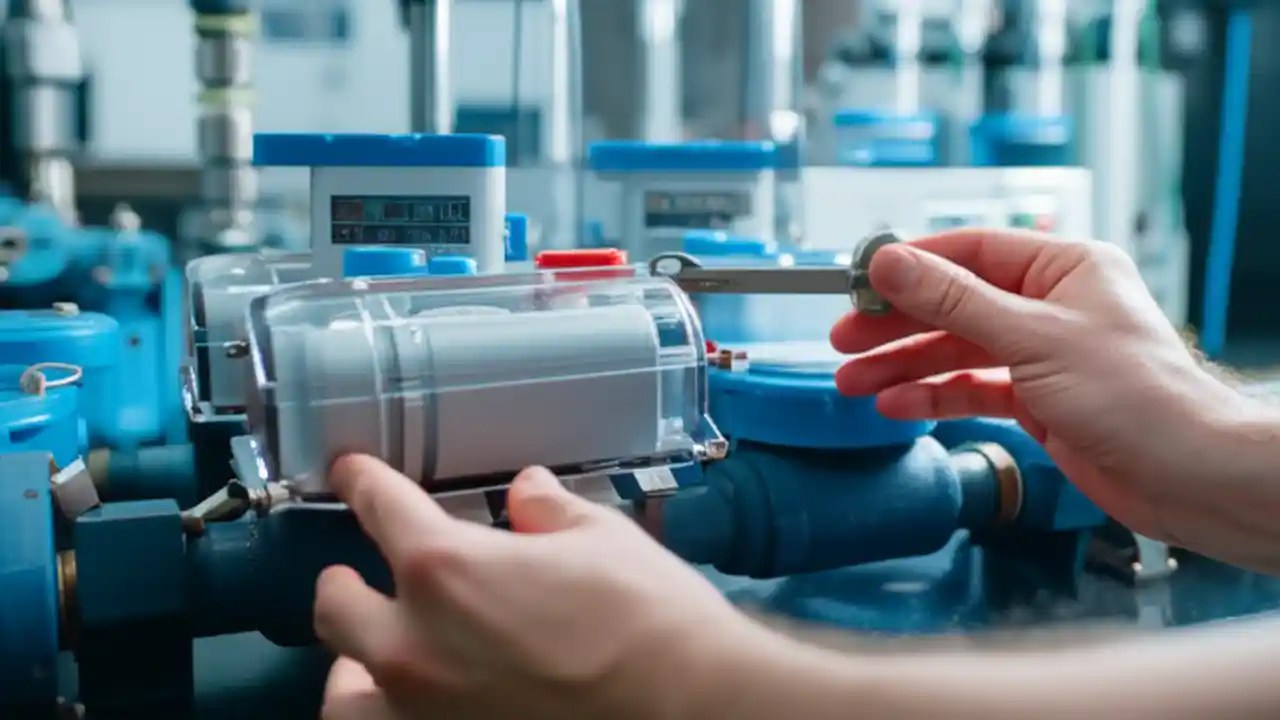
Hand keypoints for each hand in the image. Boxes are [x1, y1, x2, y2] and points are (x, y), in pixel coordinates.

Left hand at [314, 455, 769, 718]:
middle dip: (342, 583)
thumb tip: (527, 493)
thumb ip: (548, 513)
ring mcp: (422, 710)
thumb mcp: (602, 538)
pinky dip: (386, 714)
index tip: (351, 473)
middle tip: (353, 576)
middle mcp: (414, 642)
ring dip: (352, 667)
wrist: (686, 707)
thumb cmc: (647, 614)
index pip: (382, 507)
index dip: (363, 481)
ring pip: (344, 693)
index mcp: (445, 567)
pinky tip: (411, 707)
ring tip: (366, 663)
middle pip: (337, 606)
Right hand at [830, 230, 1279, 567]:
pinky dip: (934, 398)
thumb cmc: (1135, 396)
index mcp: (1064, 268)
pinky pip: (972, 390)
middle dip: (897, 324)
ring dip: (906, 367)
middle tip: (844, 339)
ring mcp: (1043, 354)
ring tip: (855, 383)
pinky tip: (898, 407)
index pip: (971, 251)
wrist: (1185, 476)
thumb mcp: (1032, 337)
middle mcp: (1052, 305)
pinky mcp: (1038, 401)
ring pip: (957, 350)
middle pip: (954, 304)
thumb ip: (954, 300)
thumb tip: (891, 261)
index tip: (858, 280)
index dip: (910, 265)